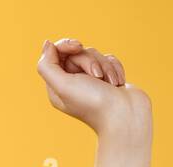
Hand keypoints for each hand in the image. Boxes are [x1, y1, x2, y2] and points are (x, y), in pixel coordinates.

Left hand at [36, 37, 151, 139]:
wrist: (125, 116)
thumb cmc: (93, 103)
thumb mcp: (63, 86)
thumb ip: (47, 66)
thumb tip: (47, 45)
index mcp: (57, 86)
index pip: (55, 54)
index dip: (66, 45)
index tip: (78, 46)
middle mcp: (72, 83)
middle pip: (77, 53)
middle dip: (90, 61)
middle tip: (96, 77)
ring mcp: (91, 80)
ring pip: (95, 55)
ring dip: (105, 66)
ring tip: (110, 84)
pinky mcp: (108, 77)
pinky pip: (109, 59)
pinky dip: (114, 69)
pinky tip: (117, 83)